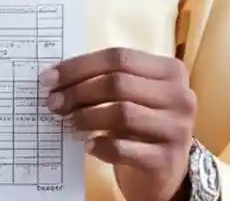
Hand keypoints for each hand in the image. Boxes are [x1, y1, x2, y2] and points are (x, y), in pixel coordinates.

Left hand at [42, 48, 194, 200]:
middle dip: (78, 91)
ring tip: (69, 122)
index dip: (80, 65)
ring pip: (122, 112)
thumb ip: (105, 80)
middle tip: (53, 102)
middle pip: (119, 83)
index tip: (49, 78)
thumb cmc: (141, 126)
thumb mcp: (132, 96)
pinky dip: (101, 146)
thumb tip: (55, 78)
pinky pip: (125, 148)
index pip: (119, 57)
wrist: (165, 172)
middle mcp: (180, 96)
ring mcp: (177, 129)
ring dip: (87, 117)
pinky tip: (88, 146)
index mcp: (170, 70)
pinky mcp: (166, 159)